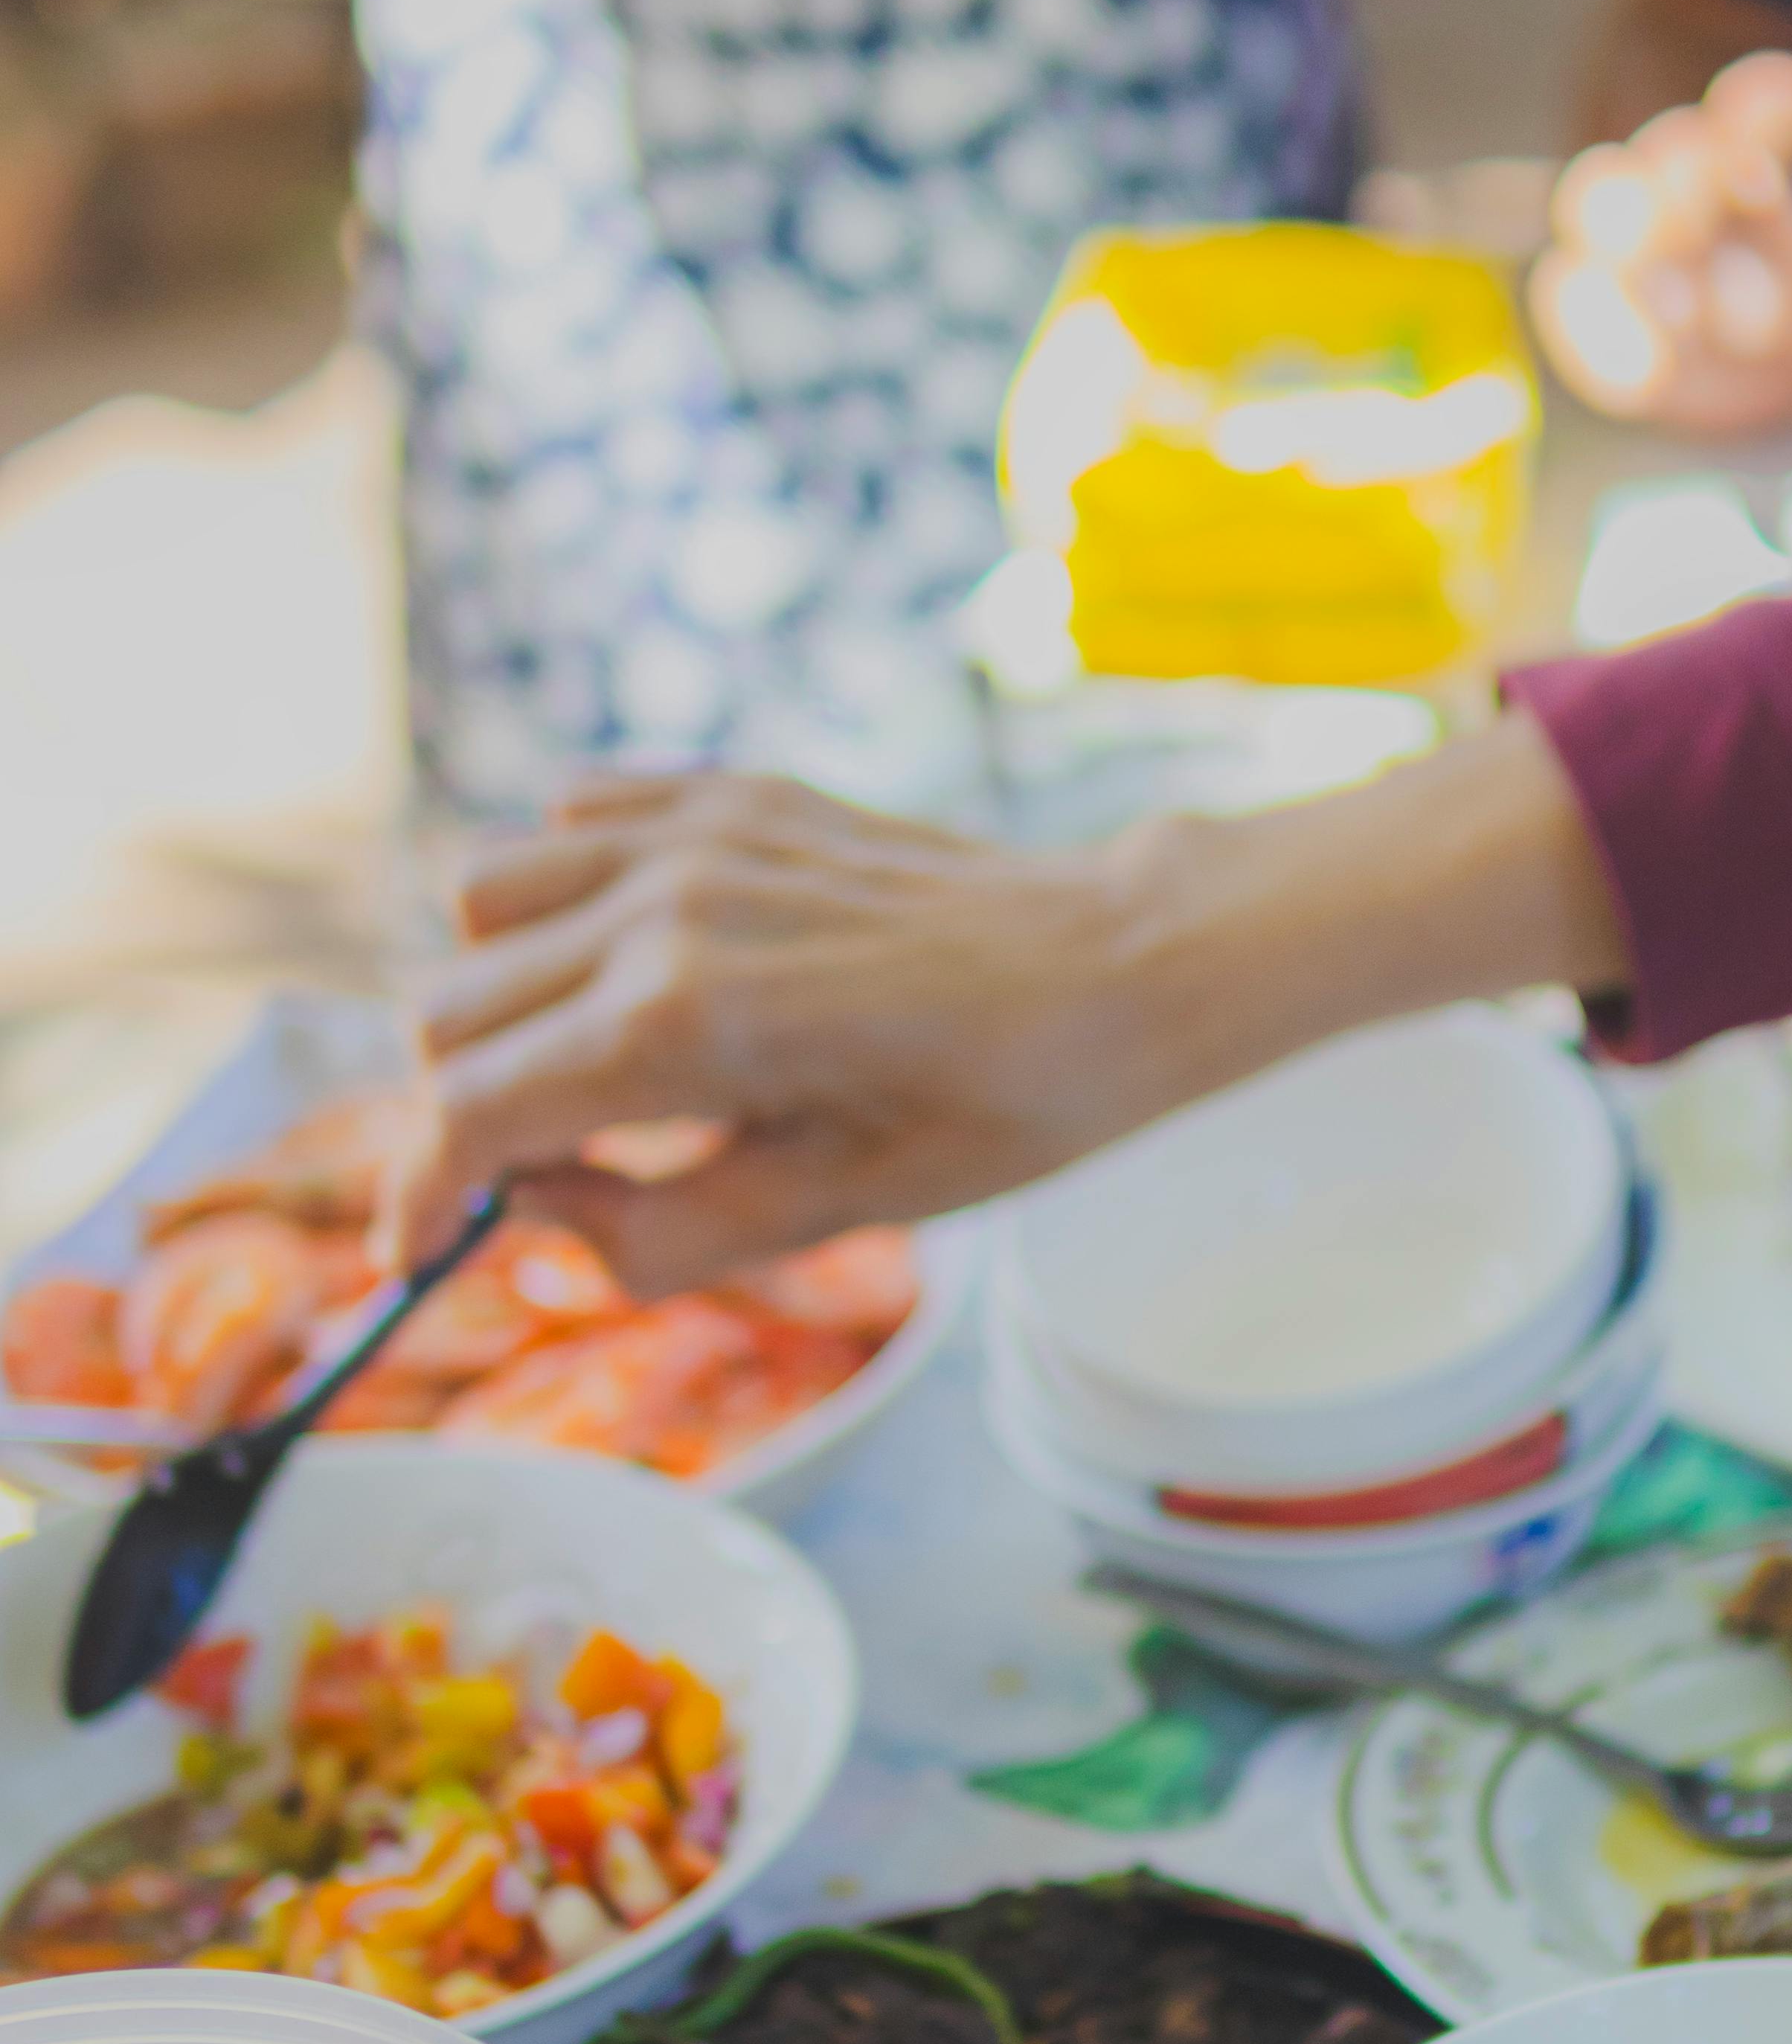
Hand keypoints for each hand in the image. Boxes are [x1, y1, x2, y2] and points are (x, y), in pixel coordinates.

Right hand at [404, 775, 1164, 1285]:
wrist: (1120, 965)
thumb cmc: (1006, 1101)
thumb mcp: (838, 1207)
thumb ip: (663, 1230)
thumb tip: (540, 1214)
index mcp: (685, 1023)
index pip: (472, 1116)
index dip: (422, 1200)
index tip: (419, 1252)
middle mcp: (663, 909)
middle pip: (450, 1011)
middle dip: (467, 1106)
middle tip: (547, 1169)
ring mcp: (694, 833)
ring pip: (483, 903)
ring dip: (502, 991)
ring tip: (587, 1058)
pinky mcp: (729, 790)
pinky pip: (568, 819)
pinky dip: (564, 892)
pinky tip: (635, 955)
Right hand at [1528, 50, 1791, 433]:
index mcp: (1784, 138)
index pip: (1765, 102)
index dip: (1758, 127)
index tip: (1767, 180)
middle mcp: (1702, 168)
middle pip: (1670, 148)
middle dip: (1680, 190)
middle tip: (1698, 237)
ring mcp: (1641, 233)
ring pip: (1600, 201)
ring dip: (1624, 245)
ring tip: (1676, 313)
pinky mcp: (1602, 299)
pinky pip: (1573, 292)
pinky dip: (1595, 326)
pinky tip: (1646, 372)